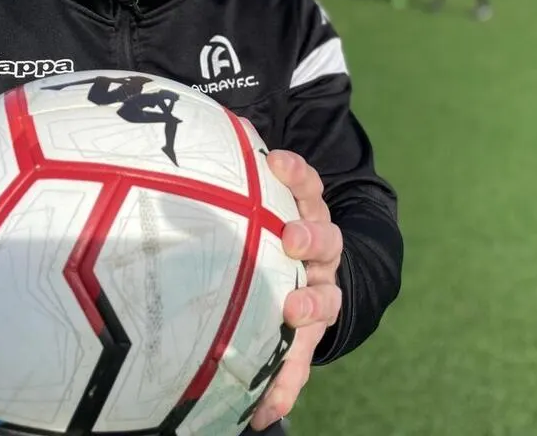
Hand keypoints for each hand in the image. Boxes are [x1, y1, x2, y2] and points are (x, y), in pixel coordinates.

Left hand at [249, 150, 342, 430]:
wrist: (322, 280)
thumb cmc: (272, 234)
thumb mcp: (265, 206)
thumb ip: (242, 175)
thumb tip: (212, 129)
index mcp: (306, 215)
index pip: (307, 188)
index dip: (296, 173)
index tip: (277, 162)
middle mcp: (320, 255)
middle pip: (324, 240)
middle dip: (311, 238)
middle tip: (293, 239)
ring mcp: (319, 297)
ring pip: (325, 301)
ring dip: (311, 308)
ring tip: (294, 314)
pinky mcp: (309, 340)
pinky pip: (299, 366)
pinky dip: (283, 388)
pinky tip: (264, 412)